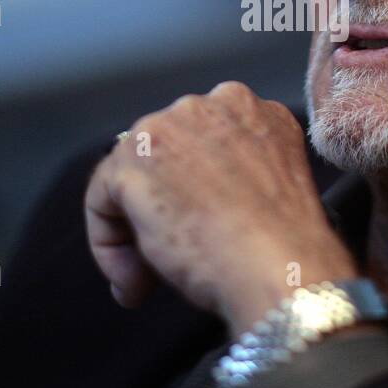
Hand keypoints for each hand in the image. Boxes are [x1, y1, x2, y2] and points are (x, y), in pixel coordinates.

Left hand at [84, 81, 358, 336]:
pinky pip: (102, 204)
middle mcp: (204, 105)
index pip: (194, 144)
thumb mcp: (268, 181)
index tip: (197, 234)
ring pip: (129, 176)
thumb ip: (231, 170)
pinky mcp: (131, 163)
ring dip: (134, 229)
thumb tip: (188, 202)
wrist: (281, 265)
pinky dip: (109, 245)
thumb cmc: (284, 242)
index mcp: (245, 107)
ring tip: (149, 278)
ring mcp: (164, 128)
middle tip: (168, 262)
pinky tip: (135, 281)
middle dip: (160, 206)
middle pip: (160, 156)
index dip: (190, 194)